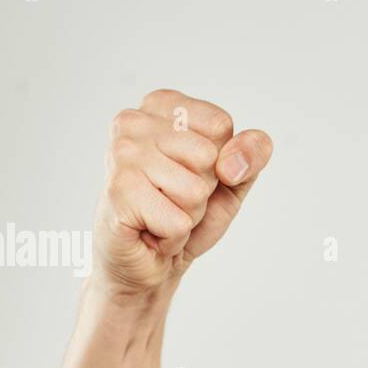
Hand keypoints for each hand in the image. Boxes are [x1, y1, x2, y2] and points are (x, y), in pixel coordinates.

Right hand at [92, 89, 272, 290]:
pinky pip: (178, 222)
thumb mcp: (233, 180)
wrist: (150, 262)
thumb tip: (233, 163)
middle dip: (203, 190)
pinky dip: (172, 237)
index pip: (221, 125)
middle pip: (208, 156)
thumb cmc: (185, 212)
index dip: (220, 161)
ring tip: (162, 213)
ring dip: (188, 215)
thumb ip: (251, 154)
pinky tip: (150, 231)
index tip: (191, 173)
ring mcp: (121, 155)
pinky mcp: (117, 193)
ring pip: (194, 190)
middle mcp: (134, 121)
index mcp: (162, 105)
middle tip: (174, 200)